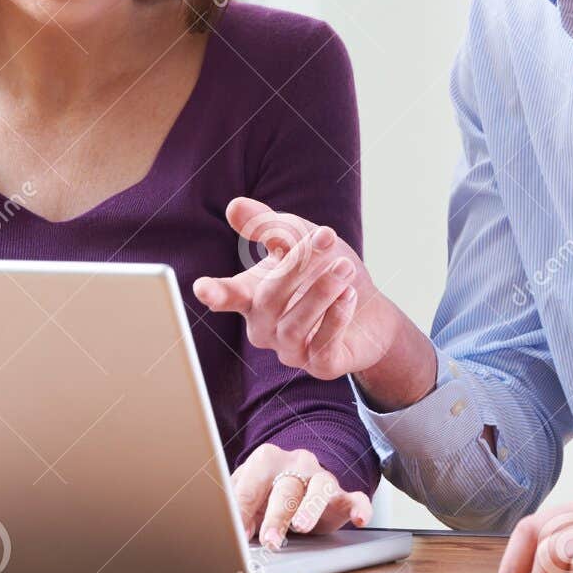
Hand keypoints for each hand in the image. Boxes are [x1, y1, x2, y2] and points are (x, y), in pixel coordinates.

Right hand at [192, 197, 419, 385]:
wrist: (370, 310)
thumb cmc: (324, 271)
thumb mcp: (302, 240)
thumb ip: (271, 227)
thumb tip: (235, 206)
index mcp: (252, 295)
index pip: (228, 296)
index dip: (216, 292)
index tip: (202, 287)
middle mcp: (265, 327)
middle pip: (269, 300)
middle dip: (297, 266)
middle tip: (327, 236)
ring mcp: (290, 350)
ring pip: (294, 327)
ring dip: (321, 292)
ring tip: (344, 266)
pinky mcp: (320, 365)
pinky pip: (322, 347)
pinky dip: (336, 319)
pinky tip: (349, 296)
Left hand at [232, 443, 372, 549]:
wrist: (294, 479)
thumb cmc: (265, 491)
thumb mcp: (246, 495)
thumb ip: (237, 507)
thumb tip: (229, 530)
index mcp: (267, 459)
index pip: (252, 485)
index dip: (242, 510)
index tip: (236, 533)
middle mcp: (297, 463)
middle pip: (286, 488)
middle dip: (277, 516)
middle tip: (269, 540)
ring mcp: (321, 477)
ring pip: (320, 488)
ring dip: (311, 508)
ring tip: (302, 527)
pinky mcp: (342, 496)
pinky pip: (355, 498)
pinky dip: (360, 507)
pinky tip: (360, 519)